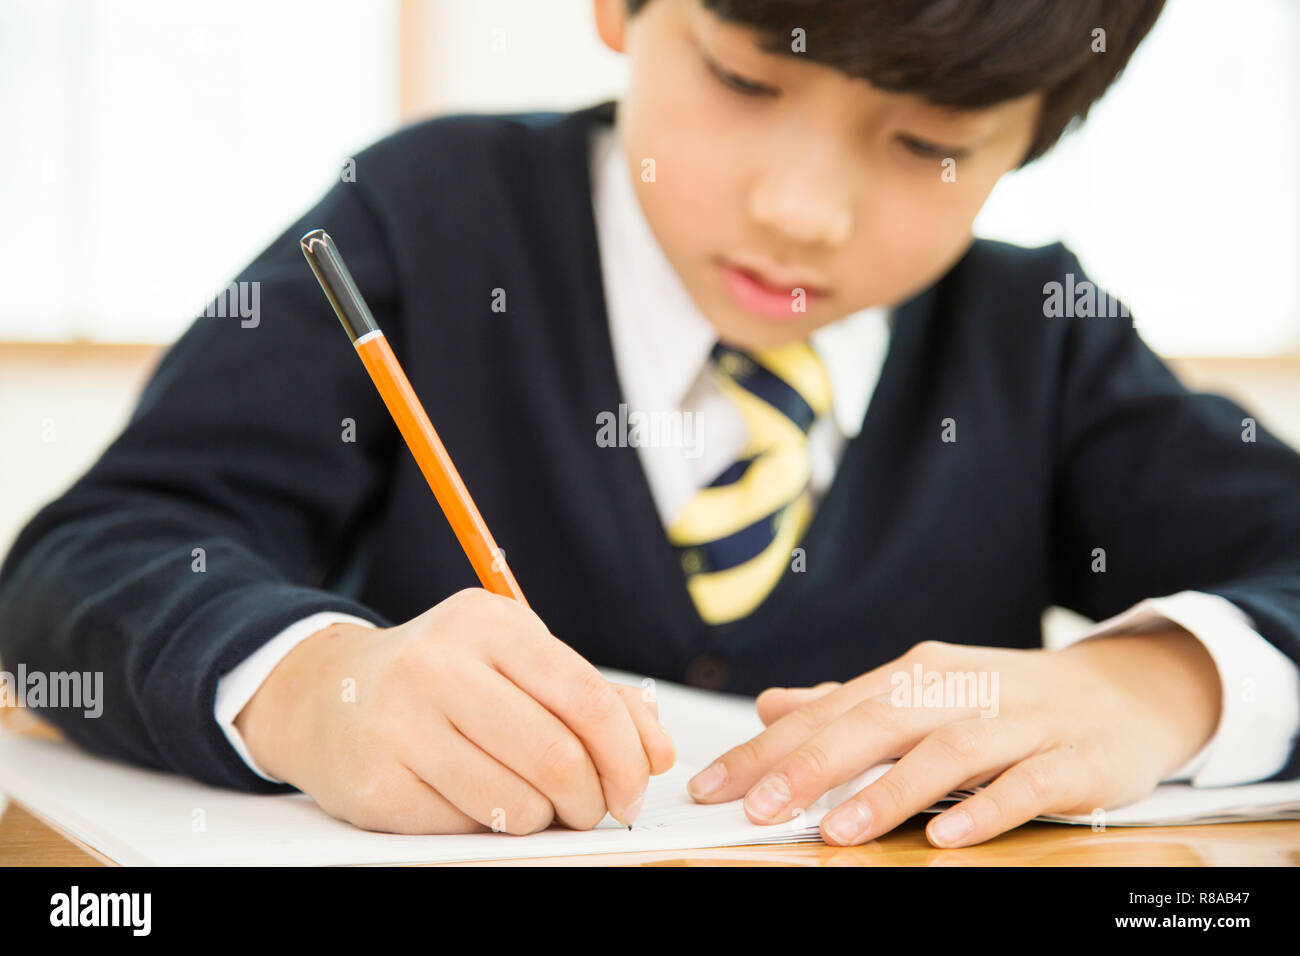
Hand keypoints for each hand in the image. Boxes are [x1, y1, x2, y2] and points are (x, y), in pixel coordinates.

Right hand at [235, 588, 674, 833]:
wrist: (328, 695)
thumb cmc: (445, 679)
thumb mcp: (516, 662)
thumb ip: (594, 697)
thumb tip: (658, 750)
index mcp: (487, 623)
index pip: (585, 696)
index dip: (626, 753)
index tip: (636, 786)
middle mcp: (439, 665)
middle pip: (556, 756)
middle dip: (592, 798)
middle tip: (594, 809)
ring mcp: (400, 723)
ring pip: (514, 803)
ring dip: (542, 818)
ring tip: (533, 802)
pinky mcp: (376, 781)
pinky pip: (465, 826)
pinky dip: (488, 825)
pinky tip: (472, 798)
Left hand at [686, 630, 1219, 846]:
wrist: (1124, 690)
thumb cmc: (1007, 698)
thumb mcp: (925, 691)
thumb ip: (848, 702)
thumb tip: (771, 705)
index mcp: (917, 674)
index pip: (830, 709)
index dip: (769, 747)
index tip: (715, 785)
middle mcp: (962, 690)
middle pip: (878, 721)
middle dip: (812, 765)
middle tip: (759, 807)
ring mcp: (1020, 722)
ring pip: (947, 752)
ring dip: (889, 792)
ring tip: (837, 831)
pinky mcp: (1073, 759)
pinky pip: (1029, 784)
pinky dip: (987, 808)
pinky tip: (947, 837)